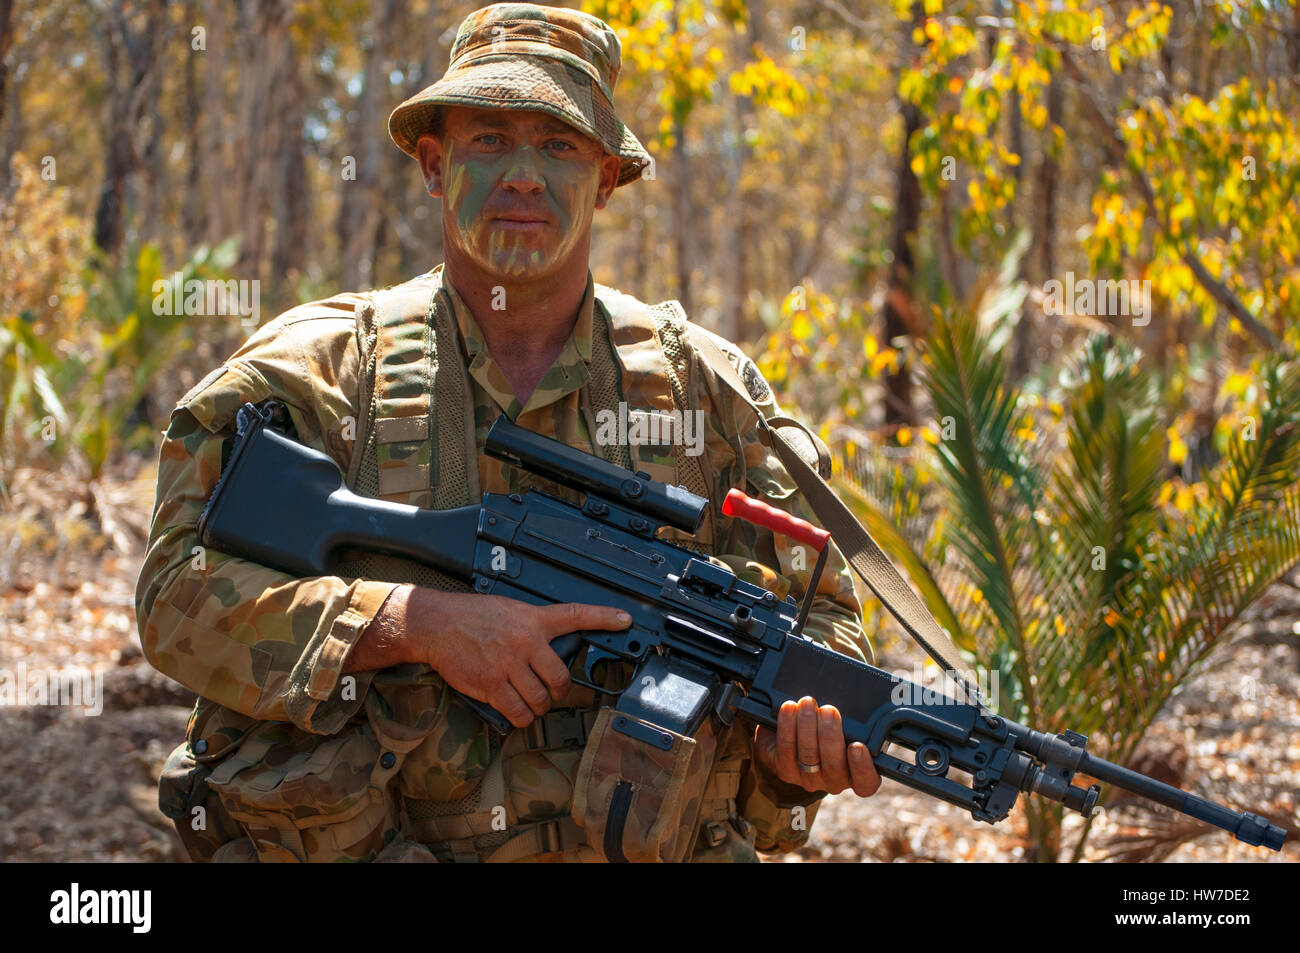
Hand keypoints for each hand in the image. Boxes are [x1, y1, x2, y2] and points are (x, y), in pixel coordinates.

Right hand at [418, 589, 630, 727]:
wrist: (438, 624)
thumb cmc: (472, 617)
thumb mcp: (510, 611)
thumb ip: (533, 627)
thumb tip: (549, 649)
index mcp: (533, 619)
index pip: (575, 615)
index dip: (604, 617)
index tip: (625, 619)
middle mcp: (525, 641)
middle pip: (560, 677)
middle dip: (559, 691)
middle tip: (551, 692)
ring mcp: (508, 664)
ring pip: (540, 699)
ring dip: (539, 707)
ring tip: (531, 703)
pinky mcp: (491, 684)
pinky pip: (518, 712)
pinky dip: (521, 717)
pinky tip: (517, 712)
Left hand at [754, 695, 880, 796]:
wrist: (795, 735)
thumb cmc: (830, 728)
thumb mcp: (849, 727)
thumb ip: (857, 722)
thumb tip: (866, 700)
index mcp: (856, 773)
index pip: (866, 783)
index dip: (862, 767)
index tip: (857, 746)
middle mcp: (833, 780)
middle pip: (833, 766)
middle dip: (830, 735)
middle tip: (829, 711)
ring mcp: (808, 778)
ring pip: (808, 756)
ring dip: (807, 726)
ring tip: (808, 703)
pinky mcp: (785, 770)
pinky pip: (785, 749)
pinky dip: (787, 725)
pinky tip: (790, 708)